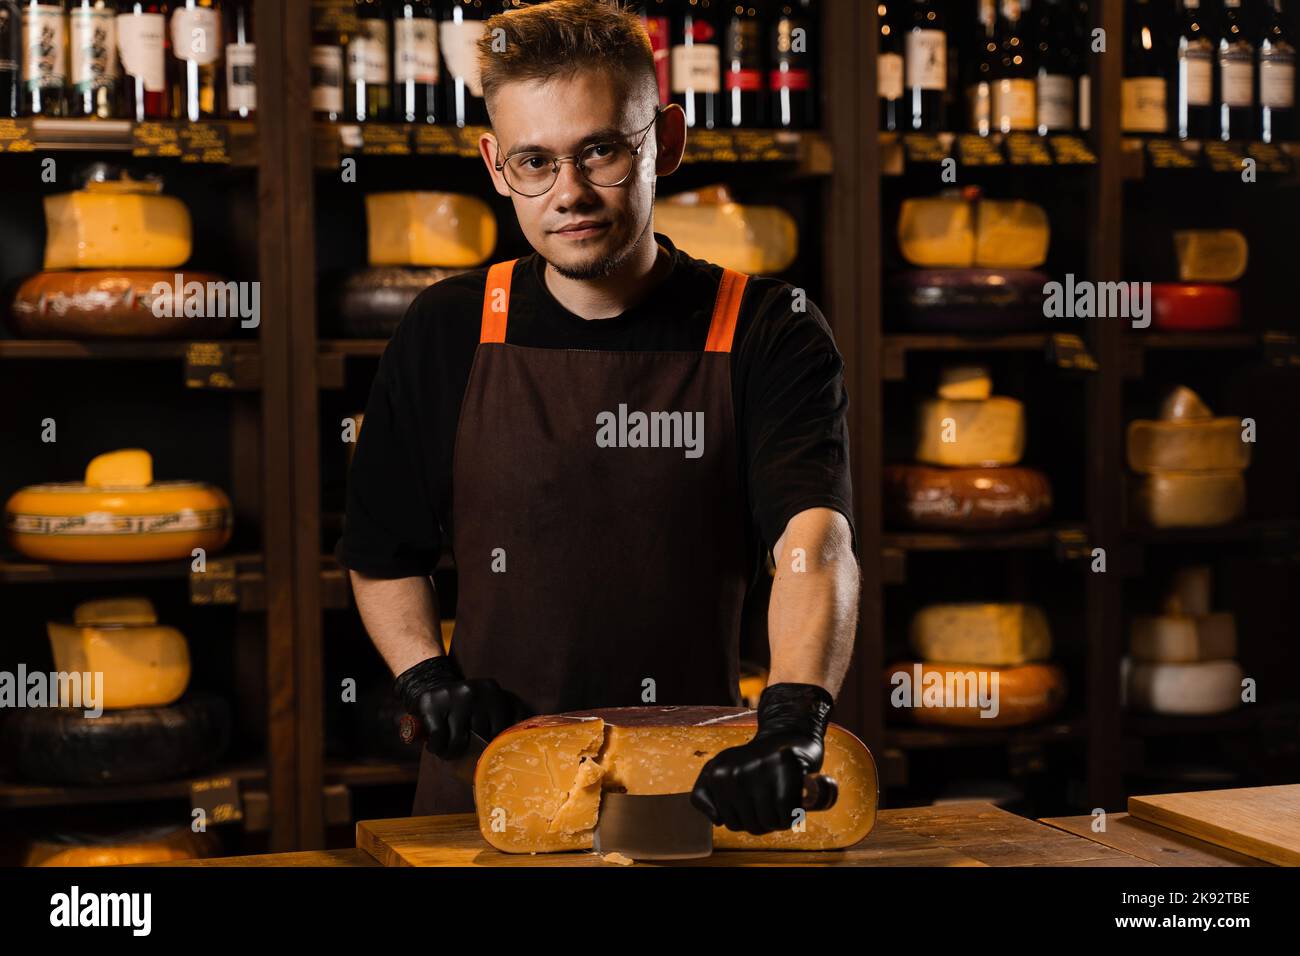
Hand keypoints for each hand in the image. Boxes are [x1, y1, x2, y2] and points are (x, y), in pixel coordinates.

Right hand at [393, 656, 531, 758]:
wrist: (428, 684)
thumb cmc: (463, 705)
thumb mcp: (487, 702)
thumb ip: (510, 714)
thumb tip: (525, 732)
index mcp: (491, 690)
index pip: (500, 729)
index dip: (491, 746)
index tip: (484, 751)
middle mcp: (473, 691)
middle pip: (479, 738)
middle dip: (471, 751)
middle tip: (463, 751)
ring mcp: (452, 696)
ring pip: (458, 742)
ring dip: (451, 752)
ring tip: (448, 750)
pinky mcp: (431, 704)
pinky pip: (439, 739)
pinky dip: (436, 747)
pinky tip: (436, 745)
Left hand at [690, 683, 832, 834]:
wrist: (784, 737)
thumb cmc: (752, 764)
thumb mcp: (719, 773)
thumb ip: (702, 796)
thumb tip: (717, 819)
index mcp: (716, 775)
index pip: (731, 823)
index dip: (748, 819)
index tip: (753, 800)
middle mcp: (734, 772)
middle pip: (751, 825)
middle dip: (764, 820)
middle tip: (771, 800)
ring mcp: (758, 769)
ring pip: (769, 822)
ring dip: (780, 819)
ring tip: (781, 799)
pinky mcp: (784, 769)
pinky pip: (787, 814)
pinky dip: (794, 814)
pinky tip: (794, 800)